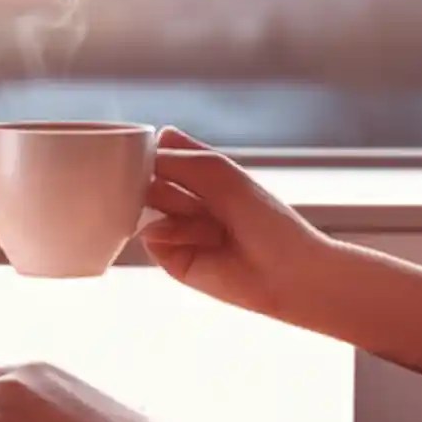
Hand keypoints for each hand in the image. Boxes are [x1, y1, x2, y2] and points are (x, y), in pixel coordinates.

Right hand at [140, 128, 332, 319]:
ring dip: (168, 207)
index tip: (135, 149)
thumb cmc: (265, 220)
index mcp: (199, 172)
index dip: (147, 150)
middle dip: (152, 179)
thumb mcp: (220, 173)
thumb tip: (138, 156)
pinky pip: (151, 238)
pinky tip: (200, 239)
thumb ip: (179, 159)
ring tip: (206, 221)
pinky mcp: (170, 257)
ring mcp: (176, 228)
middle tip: (182, 188)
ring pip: (145, 207)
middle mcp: (184, 198)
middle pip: (146, 179)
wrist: (286, 272)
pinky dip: (170, 234)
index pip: (161, 152)